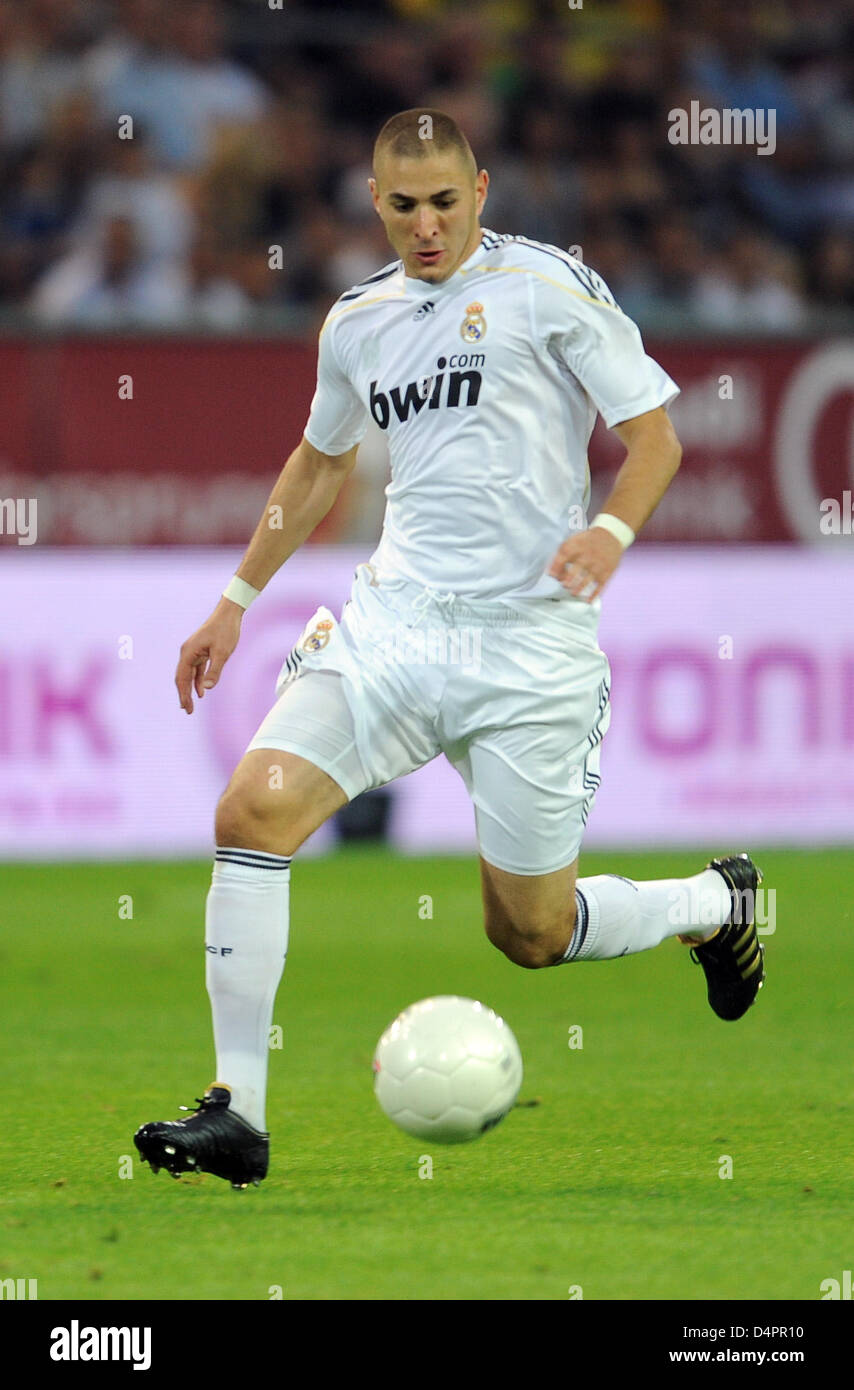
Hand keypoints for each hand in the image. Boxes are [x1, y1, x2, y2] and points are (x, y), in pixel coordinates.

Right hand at [175, 599, 243, 713]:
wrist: (229, 613)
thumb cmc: (225, 630)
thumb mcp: (222, 653)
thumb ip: (214, 671)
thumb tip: (207, 689)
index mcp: (188, 653)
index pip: (182, 678)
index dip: (183, 694)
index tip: (187, 708)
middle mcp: (187, 652)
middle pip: (182, 677)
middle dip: (184, 694)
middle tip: (188, 711)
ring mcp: (193, 651)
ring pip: (188, 674)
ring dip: (190, 689)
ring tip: (191, 705)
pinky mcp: (201, 651)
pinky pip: (196, 669)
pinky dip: (198, 680)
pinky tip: (202, 691)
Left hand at [548, 526, 624, 601]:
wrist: (611, 535)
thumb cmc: (587, 541)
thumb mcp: (573, 541)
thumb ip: (561, 555)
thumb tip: (551, 573)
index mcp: (577, 545)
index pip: (565, 556)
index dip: (557, 566)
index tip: (551, 575)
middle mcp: (588, 555)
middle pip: (577, 568)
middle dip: (569, 578)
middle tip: (564, 585)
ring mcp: (599, 564)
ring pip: (589, 578)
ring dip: (579, 587)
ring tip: (572, 593)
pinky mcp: (608, 571)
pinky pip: (601, 585)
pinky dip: (595, 594)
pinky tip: (588, 600)